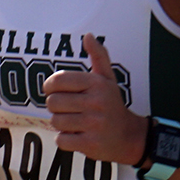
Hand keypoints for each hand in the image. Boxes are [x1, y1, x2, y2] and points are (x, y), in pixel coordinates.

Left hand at [43, 34, 144, 164]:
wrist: (130, 137)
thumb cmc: (112, 105)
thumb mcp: (107, 79)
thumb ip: (98, 56)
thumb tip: (88, 36)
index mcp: (97, 84)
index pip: (57, 81)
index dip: (50, 87)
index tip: (56, 91)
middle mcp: (96, 102)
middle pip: (52, 103)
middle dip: (57, 108)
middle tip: (69, 109)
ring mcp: (94, 124)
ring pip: (55, 122)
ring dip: (61, 124)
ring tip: (76, 122)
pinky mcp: (90, 144)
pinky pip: (61, 140)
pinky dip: (65, 140)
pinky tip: (79, 135)